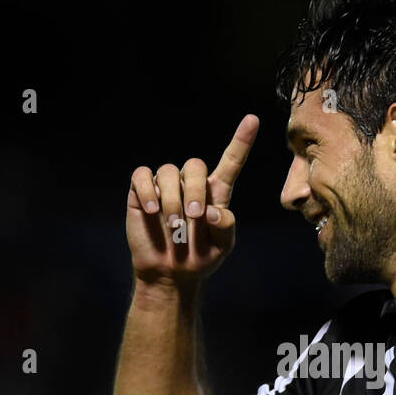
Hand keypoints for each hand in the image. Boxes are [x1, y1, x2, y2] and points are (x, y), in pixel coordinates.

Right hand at [126, 113, 257, 287]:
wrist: (170, 274)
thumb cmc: (199, 259)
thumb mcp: (222, 248)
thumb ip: (225, 228)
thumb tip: (212, 211)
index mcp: (216, 193)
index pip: (231, 161)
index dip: (241, 141)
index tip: (252, 120)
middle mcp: (191, 184)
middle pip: (195, 165)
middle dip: (195, 190)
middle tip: (193, 217)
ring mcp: (166, 187)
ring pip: (168, 171)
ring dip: (172, 198)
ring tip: (173, 224)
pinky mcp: (142, 192)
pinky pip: (142, 176)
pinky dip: (147, 190)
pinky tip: (152, 210)